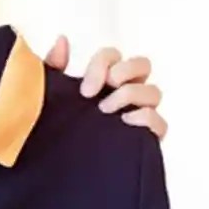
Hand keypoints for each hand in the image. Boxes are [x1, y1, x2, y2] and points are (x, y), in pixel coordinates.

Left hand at [43, 38, 167, 139]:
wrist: (53, 168)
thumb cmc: (53, 127)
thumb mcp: (47, 96)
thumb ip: (53, 68)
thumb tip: (62, 40)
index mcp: (102, 80)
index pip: (114, 55)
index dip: (103, 63)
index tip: (85, 87)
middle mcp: (123, 93)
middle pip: (143, 64)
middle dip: (125, 70)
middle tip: (106, 88)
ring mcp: (137, 115)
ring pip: (154, 91)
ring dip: (131, 95)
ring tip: (106, 110)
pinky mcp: (144, 139)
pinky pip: (161, 123)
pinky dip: (147, 118)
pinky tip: (125, 122)